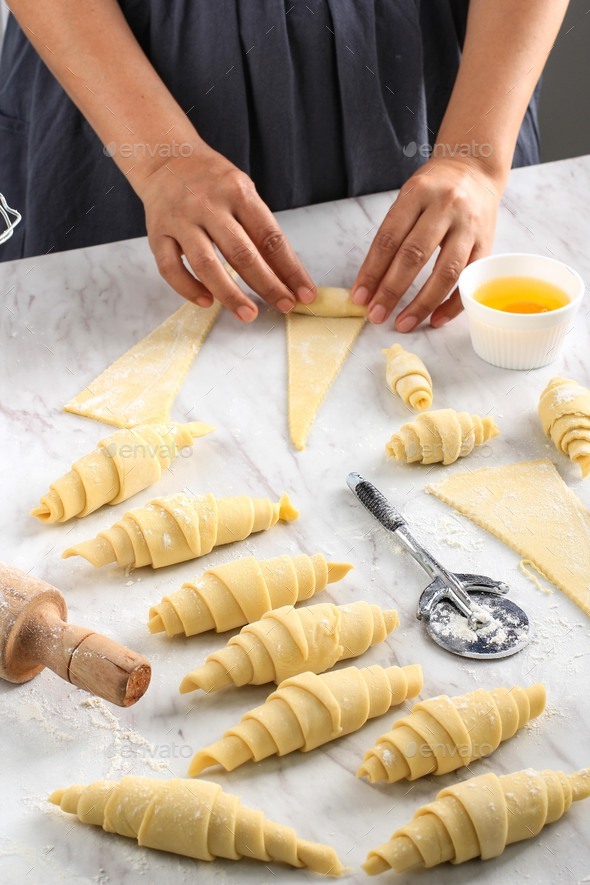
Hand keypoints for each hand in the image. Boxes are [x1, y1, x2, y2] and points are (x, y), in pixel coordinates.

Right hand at [137, 143, 314, 320]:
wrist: (166, 157)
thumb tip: (285, 275)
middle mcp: (208, 205)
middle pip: (241, 253)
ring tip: (248, 314)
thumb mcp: (242, 192)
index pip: (270, 237)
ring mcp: (181, 220)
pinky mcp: (157, 233)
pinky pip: (170, 268)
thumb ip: (259, 229)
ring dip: (229, 294)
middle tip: (283, 307)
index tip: (305, 293)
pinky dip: (188, 289)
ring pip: (206, 264)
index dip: (290, 269)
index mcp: (238, 192)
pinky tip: (206, 302)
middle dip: (266, 285)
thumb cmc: (212, 182)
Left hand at [352, 156, 503, 329]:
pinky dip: (452, 304)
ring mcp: (469, 226)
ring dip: (422, 303)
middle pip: (414, 255)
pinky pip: (469, 280)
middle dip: (391, 290)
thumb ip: (392, 235)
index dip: (372, 271)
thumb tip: (371, 283)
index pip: (389, 238)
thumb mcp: (408, 198)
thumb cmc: (434, 190)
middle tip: (376, 315)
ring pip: (445, 272)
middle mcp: (445, 207)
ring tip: (403, 323)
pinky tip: (435, 320)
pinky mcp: (487, 243)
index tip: (359, 297)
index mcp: (417, 194)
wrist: (475, 168)